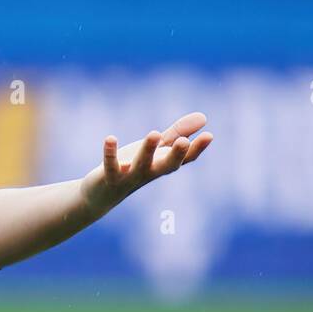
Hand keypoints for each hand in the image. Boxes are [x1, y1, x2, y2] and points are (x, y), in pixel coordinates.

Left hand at [80, 111, 213, 216]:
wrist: (102, 194)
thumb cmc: (134, 166)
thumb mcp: (156, 149)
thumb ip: (177, 133)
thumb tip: (204, 117)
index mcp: (163, 164)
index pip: (185, 159)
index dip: (197, 149)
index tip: (209, 135)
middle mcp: (151, 172)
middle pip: (167, 166)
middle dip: (176, 154)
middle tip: (184, 141)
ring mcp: (131, 176)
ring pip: (141, 164)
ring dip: (147, 150)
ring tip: (153, 133)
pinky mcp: (109, 177)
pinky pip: (111, 166)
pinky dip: (110, 153)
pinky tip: (110, 138)